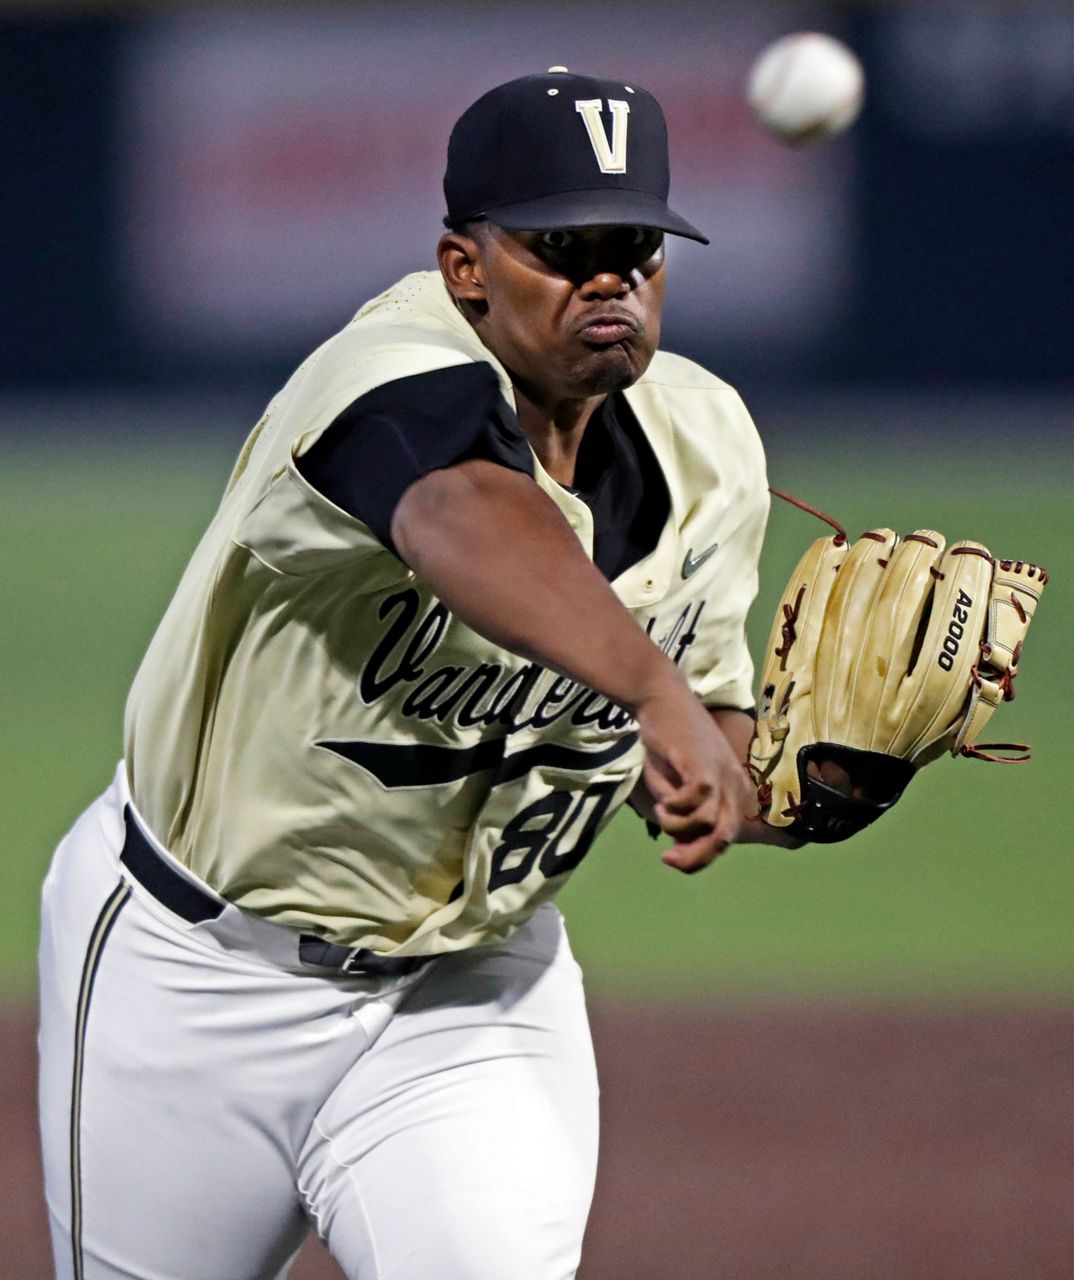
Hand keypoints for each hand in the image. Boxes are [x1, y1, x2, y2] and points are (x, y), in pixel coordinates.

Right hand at [634, 675, 754, 872]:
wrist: (661, 700)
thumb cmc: (668, 742)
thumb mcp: (674, 787)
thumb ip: (682, 815)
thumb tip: (681, 849)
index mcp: (733, 789)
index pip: (726, 836)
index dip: (701, 856)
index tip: (672, 858)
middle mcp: (734, 783)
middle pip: (724, 837)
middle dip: (696, 857)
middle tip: (668, 860)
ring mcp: (721, 773)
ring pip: (707, 823)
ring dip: (677, 825)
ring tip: (662, 809)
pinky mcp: (704, 764)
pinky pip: (696, 800)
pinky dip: (676, 808)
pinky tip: (664, 800)